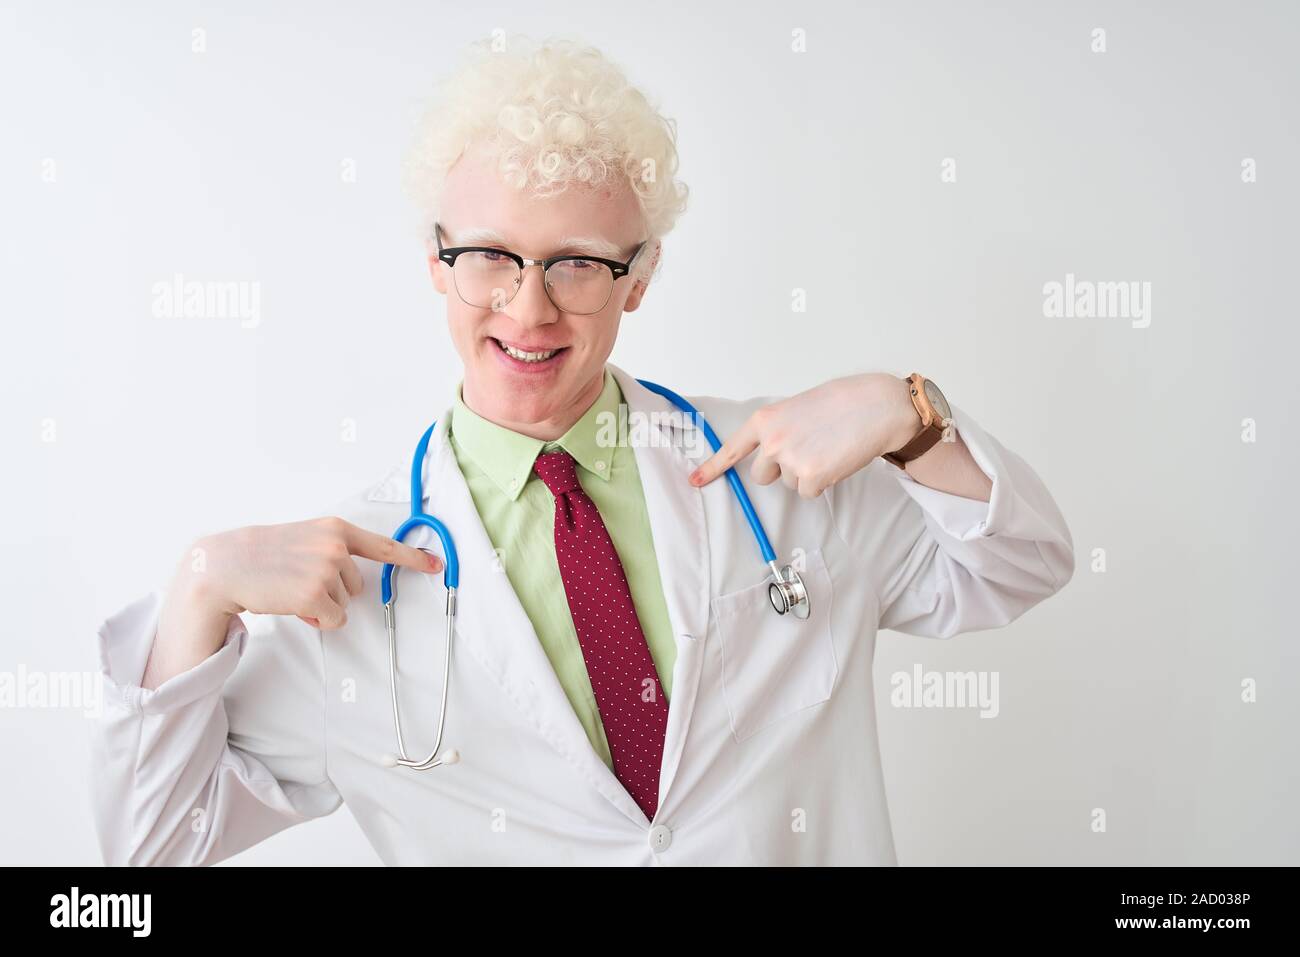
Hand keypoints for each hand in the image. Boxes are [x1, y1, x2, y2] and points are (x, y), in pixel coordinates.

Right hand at [181, 517, 441, 630]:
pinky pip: (332, 619)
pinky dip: (314, 618)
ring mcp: (326, 570)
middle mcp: (335, 546)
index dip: (412, 558)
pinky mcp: (315, 595)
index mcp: (335, 529)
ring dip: (321, 604)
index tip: (435, 565)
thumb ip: (331, 550)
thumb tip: (353, 580)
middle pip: (358, 585)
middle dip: (332, 590)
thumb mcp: (303, 540)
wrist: (224, 564)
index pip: (382, 545)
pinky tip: (290, 603)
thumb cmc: (263, 555)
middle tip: (298, 580)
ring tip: (290, 589)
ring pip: (344, 604)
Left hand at [688, 373, 919, 498]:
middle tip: (808, 449)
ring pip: (788, 484)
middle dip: (780, 470)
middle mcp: (771, 442)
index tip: (694, 481)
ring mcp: (790, 461)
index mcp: (765, 420)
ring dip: (805, 474)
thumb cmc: (842, 403)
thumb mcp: (798, 408)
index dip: (712, 468)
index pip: (732, 449)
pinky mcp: (811, 478)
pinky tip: (835, 460)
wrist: (876, 406)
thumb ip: (779, 429)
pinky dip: (823, 482)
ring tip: (827, 449)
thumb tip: (773, 454)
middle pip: (761, 475)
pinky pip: (809, 492)